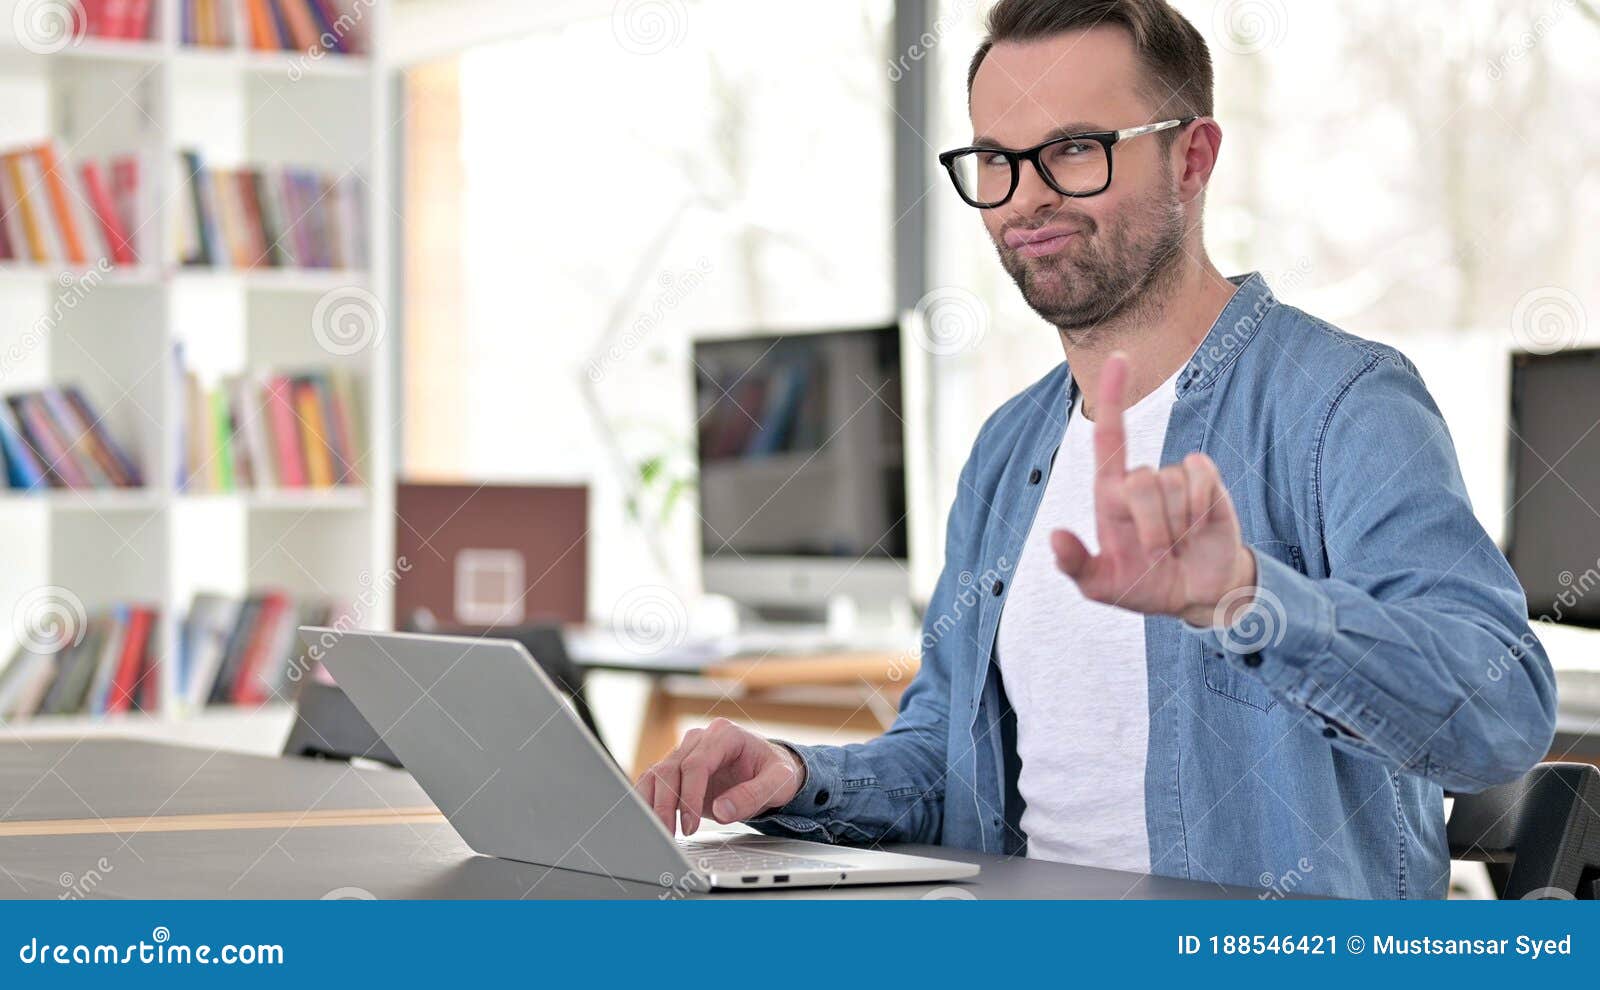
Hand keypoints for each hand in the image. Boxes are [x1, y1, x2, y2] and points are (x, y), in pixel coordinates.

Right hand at [634, 718, 804, 835]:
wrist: (769, 770)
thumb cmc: (775, 772)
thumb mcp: (779, 782)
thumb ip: (753, 795)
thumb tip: (722, 810)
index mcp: (725, 734)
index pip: (696, 764)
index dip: (690, 796)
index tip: (691, 825)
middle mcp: (700, 739)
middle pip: (670, 769)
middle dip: (667, 805)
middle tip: (671, 834)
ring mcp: (685, 752)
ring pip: (656, 774)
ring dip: (653, 804)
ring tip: (660, 832)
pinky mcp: (677, 769)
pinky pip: (653, 781)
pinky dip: (648, 801)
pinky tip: (651, 821)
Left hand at [1051, 351, 1256, 626]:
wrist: (1195, 595)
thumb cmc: (1144, 584)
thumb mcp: (1102, 585)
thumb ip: (1075, 565)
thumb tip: (1055, 539)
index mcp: (1111, 494)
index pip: (1109, 437)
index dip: (1114, 394)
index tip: (1118, 357)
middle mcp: (1142, 479)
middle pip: (1139, 481)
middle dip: (1149, 527)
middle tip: (1156, 554)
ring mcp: (1176, 479)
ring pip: (1171, 486)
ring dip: (1175, 527)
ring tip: (1178, 545)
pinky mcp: (1208, 483)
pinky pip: (1201, 478)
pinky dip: (1200, 510)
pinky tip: (1199, 527)